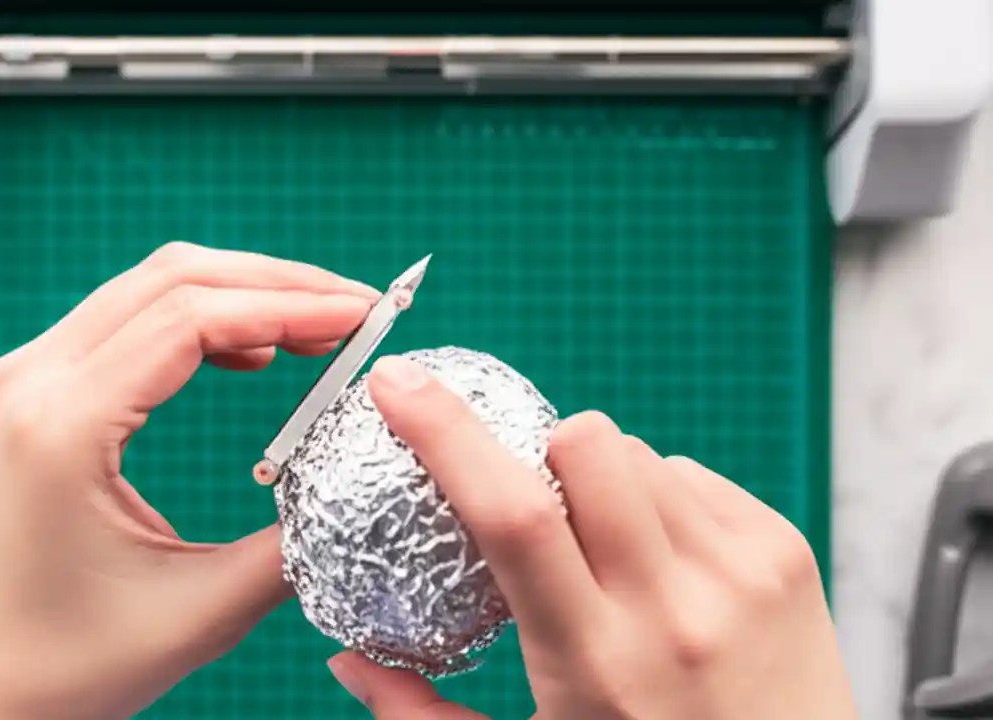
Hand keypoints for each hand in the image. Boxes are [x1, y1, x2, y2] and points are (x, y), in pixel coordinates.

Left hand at [0, 243, 376, 719]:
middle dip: (276, 283)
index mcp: (61, 428)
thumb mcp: (203, 611)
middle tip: (355, 310)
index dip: (290, 304)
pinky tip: (250, 351)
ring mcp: (23, 379)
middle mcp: (29, 383)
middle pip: (172, 279)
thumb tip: (369, 480)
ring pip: (150, 288)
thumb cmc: (72, 663)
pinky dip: (199, 319)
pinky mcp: (33, 391)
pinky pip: (126, 320)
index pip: (191, 320)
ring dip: (241, 293)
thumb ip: (295, 541)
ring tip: (317, 328)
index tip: (363, 314)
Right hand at [327, 356, 856, 719]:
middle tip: (538, 510)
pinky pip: (689, 471)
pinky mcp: (785, 552)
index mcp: (593, 663)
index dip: (445, 434)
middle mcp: (672, 609)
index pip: (513, 516)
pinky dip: (657, 498)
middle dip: (540, 450)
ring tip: (610, 557)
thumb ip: (424, 719)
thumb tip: (347, 661)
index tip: (396, 382)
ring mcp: (740, 573)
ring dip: (599, 480)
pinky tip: (664, 565)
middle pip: (586, 446)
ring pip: (636, 451)